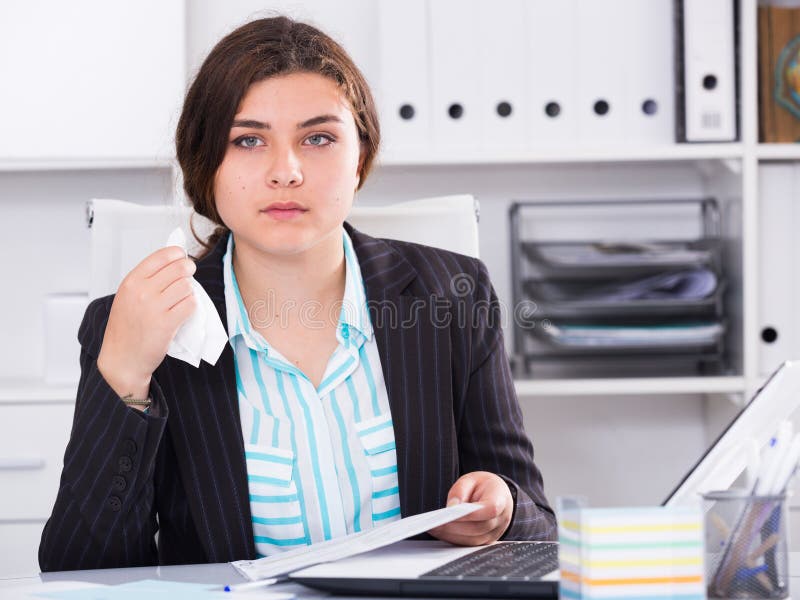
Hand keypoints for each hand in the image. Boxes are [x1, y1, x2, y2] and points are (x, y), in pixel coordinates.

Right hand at [97, 246, 196, 403]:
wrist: (122, 359)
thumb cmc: (126, 328)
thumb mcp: (128, 297)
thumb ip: (147, 280)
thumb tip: (175, 261)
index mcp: (131, 281)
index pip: (161, 256)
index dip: (177, 254)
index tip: (182, 258)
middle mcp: (141, 292)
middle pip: (179, 268)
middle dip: (188, 270)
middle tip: (189, 276)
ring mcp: (154, 307)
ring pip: (187, 286)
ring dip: (189, 291)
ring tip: (181, 299)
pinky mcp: (166, 323)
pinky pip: (190, 304)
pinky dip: (191, 306)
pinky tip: (183, 311)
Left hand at [428, 471, 513, 545]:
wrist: (497, 494)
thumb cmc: (483, 485)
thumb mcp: (471, 479)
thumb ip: (460, 490)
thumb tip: (451, 507)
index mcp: (501, 498)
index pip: (491, 509)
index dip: (472, 514)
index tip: (452, 512)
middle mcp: (502, 519)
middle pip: (479, 527)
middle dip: (456, 526)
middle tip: (436, 522)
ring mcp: (496, 533)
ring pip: (474, 539)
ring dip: (453, 535)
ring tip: (433, 528)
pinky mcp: (486, 541)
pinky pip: (470, 544)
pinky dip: (454, 539)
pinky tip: (440, 532)